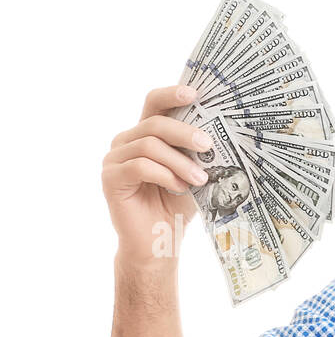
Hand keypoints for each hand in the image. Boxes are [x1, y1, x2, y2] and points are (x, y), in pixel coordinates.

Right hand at [102, 85, 211, 266]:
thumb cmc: (176, 207)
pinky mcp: (110, 178)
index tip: (195, 93)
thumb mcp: (193, 176)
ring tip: (201, 179)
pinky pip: (139, 166)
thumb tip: (222, 137)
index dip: (172, 94)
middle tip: (209, 145)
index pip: (154, 103)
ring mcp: (115, 158)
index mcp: (146, 135)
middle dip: (184, 132)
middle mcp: (126, 141)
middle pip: (154, 123)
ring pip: (149, 145)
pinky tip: (179, 187)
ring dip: (180, 162)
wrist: (159, 242)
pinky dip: (164, 175)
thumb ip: (198, 155)